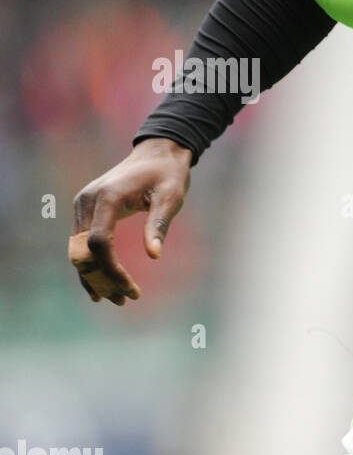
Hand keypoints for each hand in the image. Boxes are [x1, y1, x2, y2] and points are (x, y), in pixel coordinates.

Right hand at [69, 137, 192, 304]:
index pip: (100, 243)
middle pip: (84, 251)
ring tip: (116, 299)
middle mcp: (88, 201)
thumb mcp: (171, 197)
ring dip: (94, 276)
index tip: (131, 289)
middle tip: (124, 301)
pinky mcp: (85, 209)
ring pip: (78, 250)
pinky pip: (82, 243)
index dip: (112, 270)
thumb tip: (154, 255)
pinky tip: (102, 285)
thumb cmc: (168, 175)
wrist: (157, 153)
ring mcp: (83, 205)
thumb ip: (159, 224)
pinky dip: (91, 264)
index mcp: (108, 197)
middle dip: (102, 279)